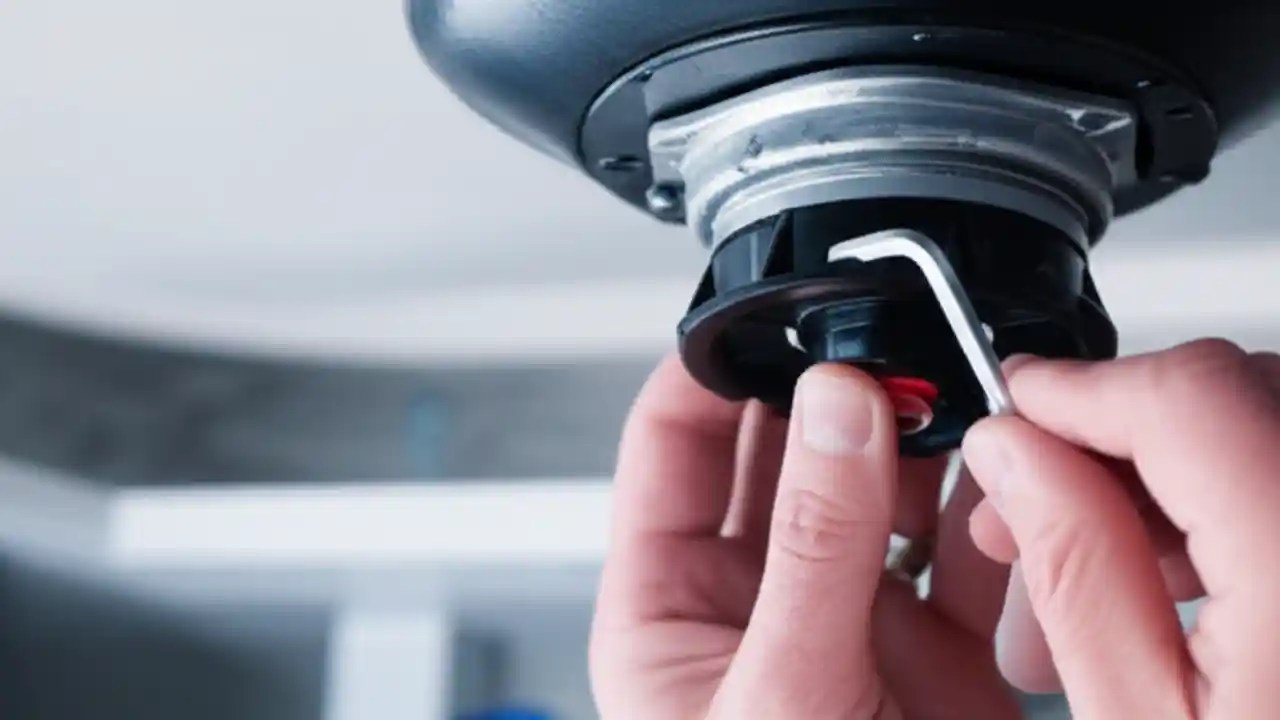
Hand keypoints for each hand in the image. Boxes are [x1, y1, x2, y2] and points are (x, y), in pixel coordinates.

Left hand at [589, 354, 1022, 718]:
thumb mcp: (779, 692)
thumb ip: (813, 548)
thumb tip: (835, 410)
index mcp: (669, 607)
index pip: (671, 445)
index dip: (713, 368)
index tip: (775, 312)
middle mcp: (757, 601)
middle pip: (785, 450)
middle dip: (833, 389)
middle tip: (885, 343)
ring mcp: (847, 623)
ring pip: (883, 490)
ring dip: (923, 441)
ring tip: (958, 397)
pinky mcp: (936, 656)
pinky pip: (969, 552)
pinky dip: (997, 510)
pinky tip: (1014, 477)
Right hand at [962, 339, 1279, 717]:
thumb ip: (1075, 571)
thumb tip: (1016, 458)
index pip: (1188, 397)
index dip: (1081, 387)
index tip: (1016, 409)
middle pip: (1237, 398)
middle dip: (1118, 434)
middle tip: (1035, 502)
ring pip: (1272, 433)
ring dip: (1175, 472)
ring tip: (1106, 565)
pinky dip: (1238, 505)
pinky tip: (1189, 578)